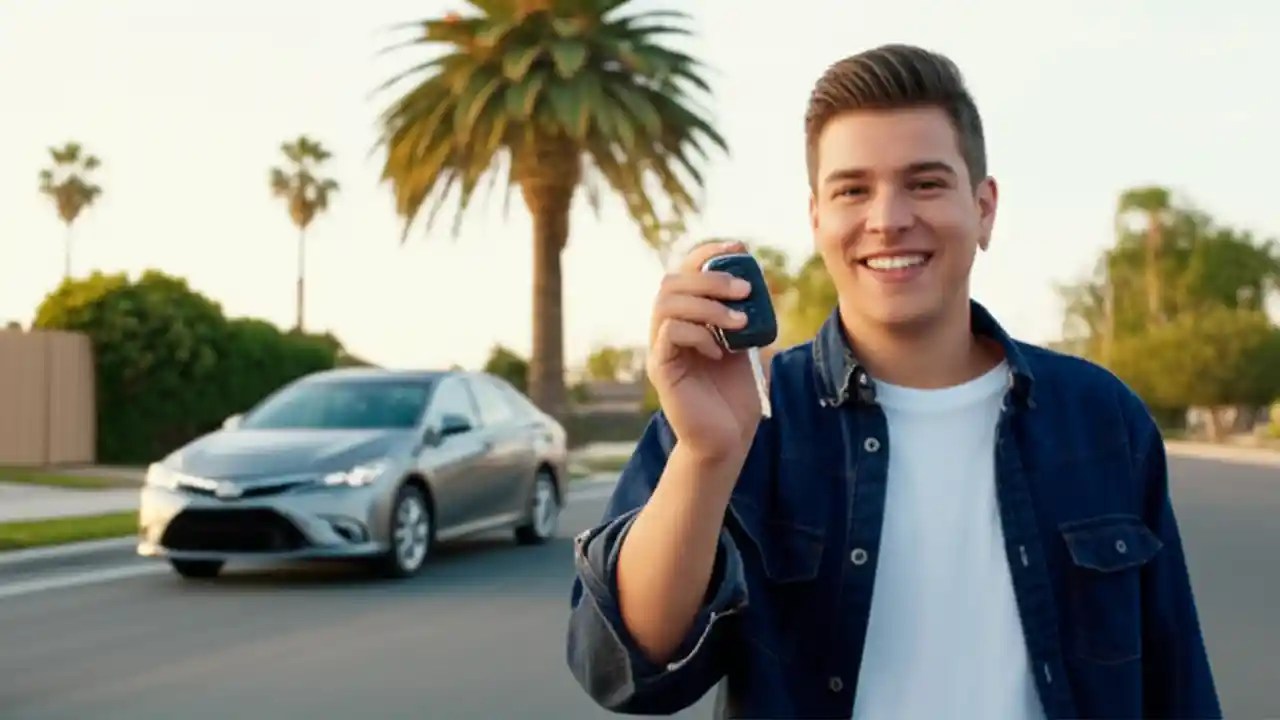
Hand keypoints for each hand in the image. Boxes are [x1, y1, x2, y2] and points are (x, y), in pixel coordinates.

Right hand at [647, 240, 763, 459]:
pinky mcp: (660, 369)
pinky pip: (669, 334)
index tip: (739, 248)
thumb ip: (746, 317)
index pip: (685, 271)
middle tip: (745, 291)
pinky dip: (698, 334)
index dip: (708, 252)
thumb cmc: (736, 396)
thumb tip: (760, 284)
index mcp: (687, 318)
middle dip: (710, 278)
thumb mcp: (748, 348)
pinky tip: (720, 350)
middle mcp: (667, 328)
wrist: (728, 440)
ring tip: (740, 321)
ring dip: (707, 304)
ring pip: (667, 303)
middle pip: (672, 281)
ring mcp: (660, 348)